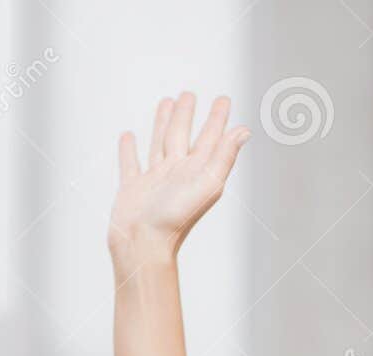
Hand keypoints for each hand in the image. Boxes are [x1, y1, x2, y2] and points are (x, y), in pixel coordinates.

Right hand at [108, 91, 250, 270]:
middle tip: (189, 94)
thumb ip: (224, 156)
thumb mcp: (207, 183)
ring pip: (159, 143)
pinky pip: (131, 163)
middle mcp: (177, 173)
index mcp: (196, 171)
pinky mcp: (132, 188)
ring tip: (165, 103)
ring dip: (162, 124)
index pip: (209, 138)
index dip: (217, 119)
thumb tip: (245, 131)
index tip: (223, 99)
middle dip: (187, 115)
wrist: (143, 244)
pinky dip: (129, 150)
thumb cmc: (175, 217)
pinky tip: (128, 136)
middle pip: (183, 135)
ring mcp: (154, 180)